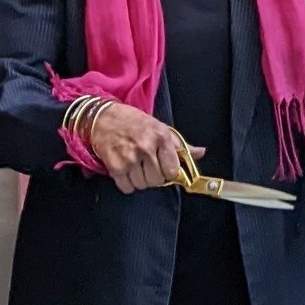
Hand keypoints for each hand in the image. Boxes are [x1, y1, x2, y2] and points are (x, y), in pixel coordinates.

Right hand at [87, 102, 202, 194]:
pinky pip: (127, 187)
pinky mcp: (115, 166)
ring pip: (142, 185)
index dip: (168, 171)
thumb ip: (180, 145)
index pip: (173, 170)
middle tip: (146, 165)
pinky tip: (125, 170)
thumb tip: (201, 152)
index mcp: (161, 136)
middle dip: (153, 176)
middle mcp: (146, 147)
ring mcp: (130, 157)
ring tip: (135, 166)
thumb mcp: (160, 127)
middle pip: (157, 180)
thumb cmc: (134, 122)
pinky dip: (127, 183)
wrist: (103, 117)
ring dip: (140, 180)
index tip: (163, 167)